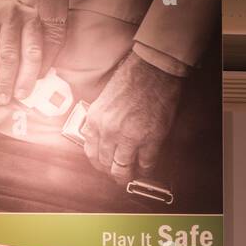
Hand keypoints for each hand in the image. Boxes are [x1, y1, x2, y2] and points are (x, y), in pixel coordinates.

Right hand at [0, 0, 43, 106]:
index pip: (32, 51)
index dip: (28, 75)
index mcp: (30, 19)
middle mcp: (10, 16)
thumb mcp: (27, 26)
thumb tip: (37, 83)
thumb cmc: (9, 20)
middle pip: (9, 56)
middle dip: (6, 82)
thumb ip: (33, 51)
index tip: (23, 95)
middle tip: (4, 101)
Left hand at [83, 50, 184, 182]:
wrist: (153, 69)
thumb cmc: (131, 79)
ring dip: (128, 175)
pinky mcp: (150, 138)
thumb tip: (102, 143)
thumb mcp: (104, 101)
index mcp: (95, 120)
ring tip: (132, 176)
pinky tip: (146, 167)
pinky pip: (146, 163)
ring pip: (123, 168)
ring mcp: (129, 136)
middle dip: (113, 172)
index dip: (99, 164)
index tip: (105, 166)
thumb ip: (100, 123)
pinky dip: (146, 168)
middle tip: (119, 174)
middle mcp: (108, 131)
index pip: (91, 153)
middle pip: (106, 164)